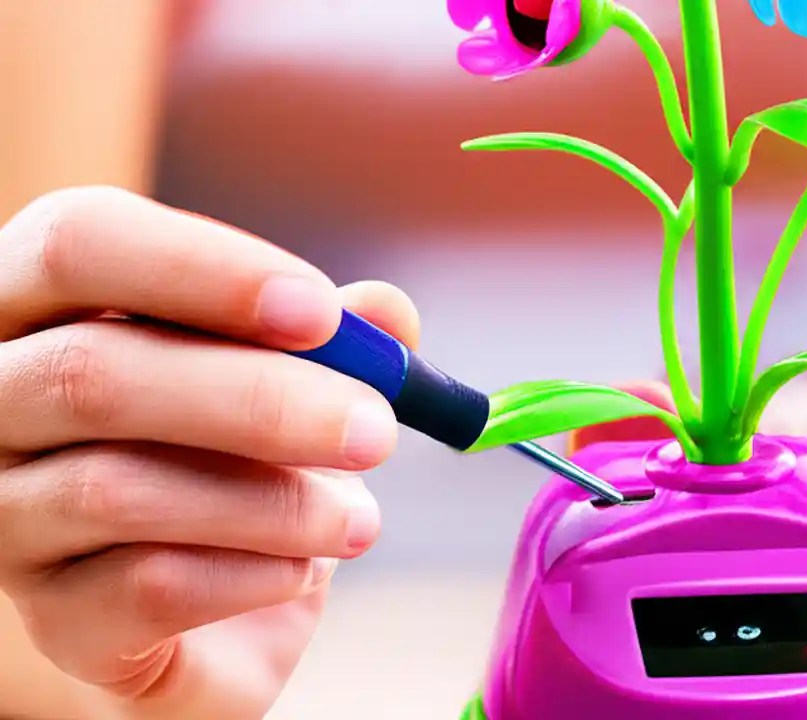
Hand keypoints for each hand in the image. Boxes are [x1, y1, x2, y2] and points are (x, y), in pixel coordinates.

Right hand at [0, 187, 415, 718]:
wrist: (227, 613)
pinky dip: (251, 574)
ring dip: (273, 502)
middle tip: (376, 430)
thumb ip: (337, 339)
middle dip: (257, 399)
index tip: (322, 313)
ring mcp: (4, 518)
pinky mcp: (53, 620)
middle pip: (91, 374)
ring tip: (360, 519)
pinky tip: (303, 570)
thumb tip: (388, 312)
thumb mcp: (299, 382)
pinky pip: (146, 588)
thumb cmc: (250, 461)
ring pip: (118, 490)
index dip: (201, 269)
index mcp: (42, 305)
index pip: (78, 242)